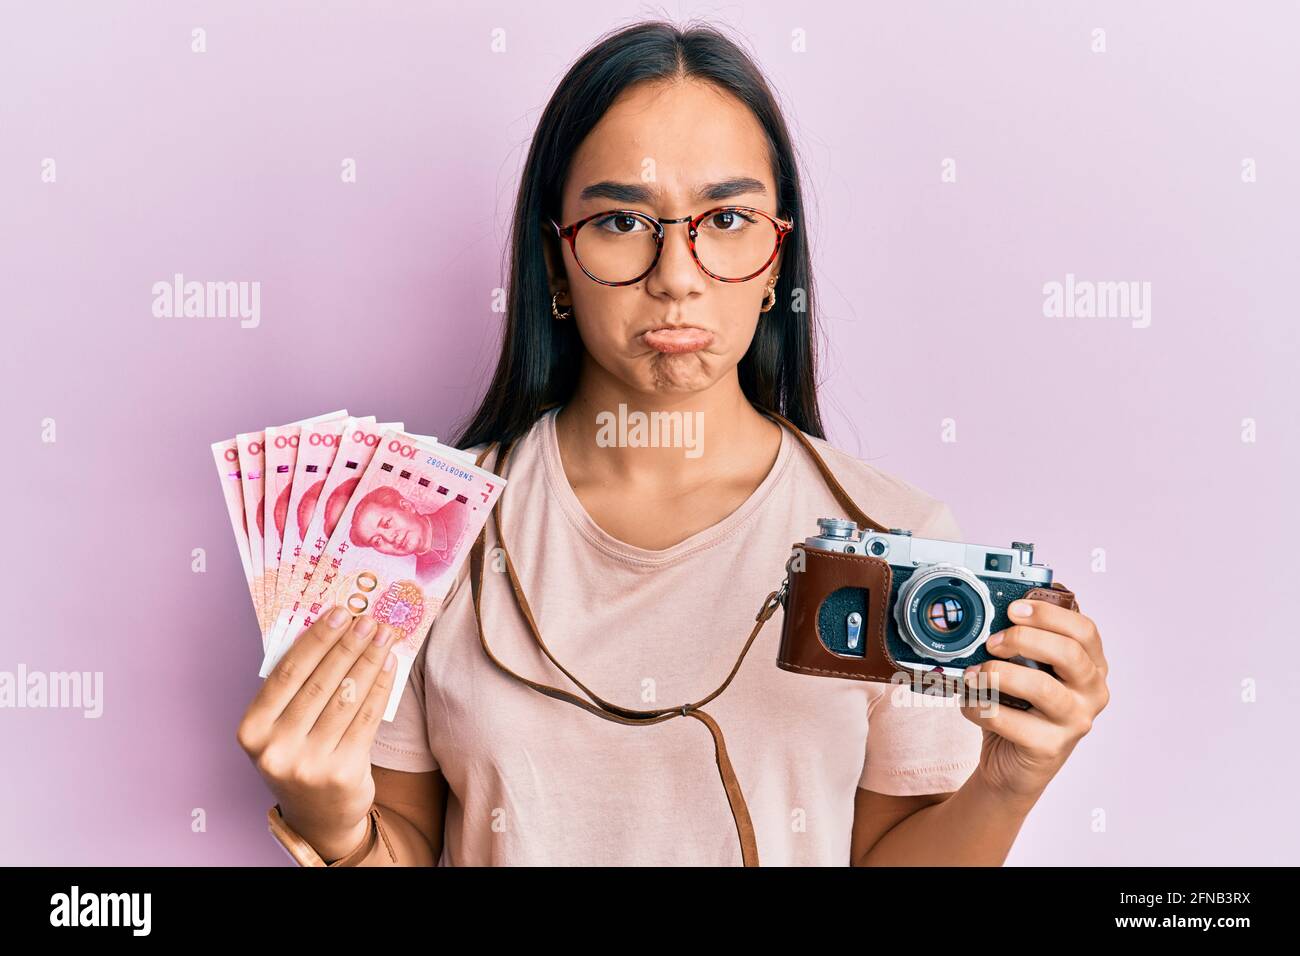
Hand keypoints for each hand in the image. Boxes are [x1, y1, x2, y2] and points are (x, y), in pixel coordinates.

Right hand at [236, 607, 398, 859]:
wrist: (318, 814)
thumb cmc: (298, 754)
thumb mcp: (280, 727)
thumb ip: (294, 687)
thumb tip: (331, 629)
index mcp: (252, 731)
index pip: (288, 673)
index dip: (316, 639)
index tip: (340, 613)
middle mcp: (275, 749)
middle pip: (320, 683)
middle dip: (349, 645)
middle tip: (370, 619)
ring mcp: (309, 764)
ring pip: (347, 698)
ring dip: (369, 660)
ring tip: (385, 636)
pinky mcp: (342, 773)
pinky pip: (367, 719)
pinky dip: (380, 686)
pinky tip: (389, 665)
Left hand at [960, 598, 1109, 804]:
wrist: (1012, 765)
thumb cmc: (1020, 709)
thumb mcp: (1028, 672)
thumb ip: (1022, 646)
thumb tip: (989, 614)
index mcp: (1092, 666)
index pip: (1085, 631)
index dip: (1049, 614)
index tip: (1014, 609)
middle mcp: (1092, 693)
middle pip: (1069, 653)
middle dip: (1024, 639)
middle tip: (991, 642)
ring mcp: (1075, 722)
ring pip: (1042, 688)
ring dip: (998, 674)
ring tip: (972, 674)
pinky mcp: (1049, 748)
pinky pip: (1009, 720)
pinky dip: (980, 707)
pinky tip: (969, 703)